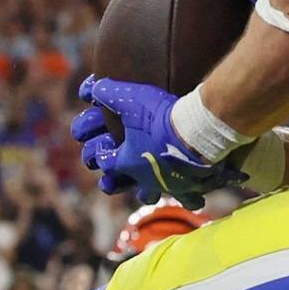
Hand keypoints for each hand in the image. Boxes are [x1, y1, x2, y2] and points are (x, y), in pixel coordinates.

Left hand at [72, 75, 245, 207]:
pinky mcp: (193, 188)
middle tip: (135, 168)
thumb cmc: (161, 117)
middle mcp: (147, 180)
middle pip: (129, 187)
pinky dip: (194, 197)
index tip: (106, 143)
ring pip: (160, 197)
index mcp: (127, 162)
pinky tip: (197, 191)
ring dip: (157, 191)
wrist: (198, 131)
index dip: (101, 153)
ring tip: (163, 181)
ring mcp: (170, 186)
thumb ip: (108, 93)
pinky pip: (193, 200)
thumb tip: (90, 89)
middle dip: (130, 181)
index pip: (105, 162)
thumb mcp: (130, 99)